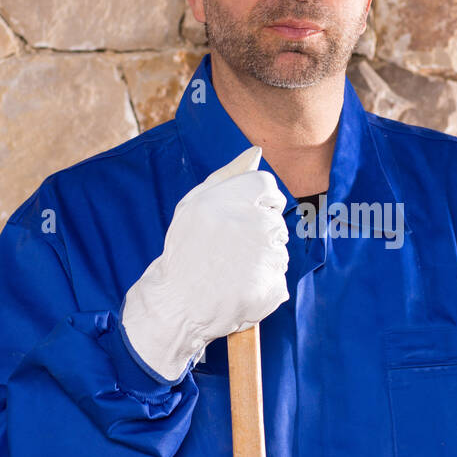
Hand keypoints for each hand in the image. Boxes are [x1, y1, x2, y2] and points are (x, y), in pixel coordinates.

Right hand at [122, 145, 288, 380]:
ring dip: (262, 257)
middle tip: (229, 250)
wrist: (178, 303)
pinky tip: (240, 286)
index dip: (257, 203)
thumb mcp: (194, 205)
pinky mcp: (275, 284)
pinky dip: (263, 283)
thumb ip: (227, 176)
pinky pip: (279, 276)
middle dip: (258, 232)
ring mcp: (267, 256)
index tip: (243, 218)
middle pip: (275, 219)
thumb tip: (255, 152)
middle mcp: (254, 223)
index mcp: (232, 199)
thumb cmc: (184, 251)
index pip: (268, 187)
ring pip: (279, 249)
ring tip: (231, 270)